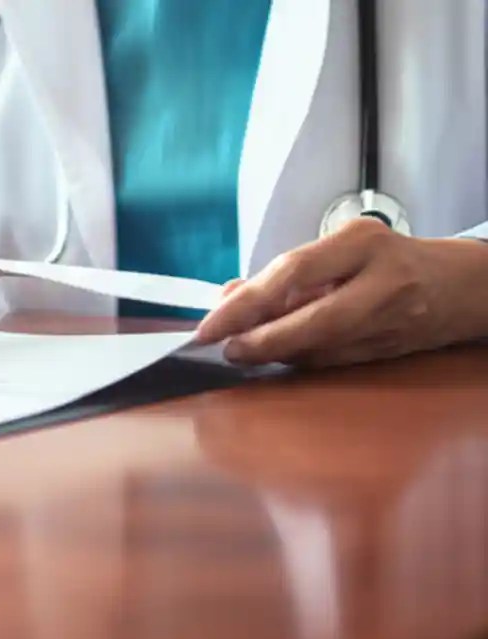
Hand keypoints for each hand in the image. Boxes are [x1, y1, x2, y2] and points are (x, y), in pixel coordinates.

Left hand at [196, 219, 487, 366]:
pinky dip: (300, 361)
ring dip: (275, 353)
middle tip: (226, 349)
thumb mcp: (338, 250)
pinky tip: (279, 356)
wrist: (462, 284)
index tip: (210, 325)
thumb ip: (284, 274)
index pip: (291, 272)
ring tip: (245, 350)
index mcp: (360, 243)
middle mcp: (380, 280)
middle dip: (260, 340)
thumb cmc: (387, 260)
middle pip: (310, 319)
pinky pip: (334, 362)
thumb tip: (228, 296)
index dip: (245, 304)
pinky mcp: (393, 350)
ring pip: (320, 347)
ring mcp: (391, 319)